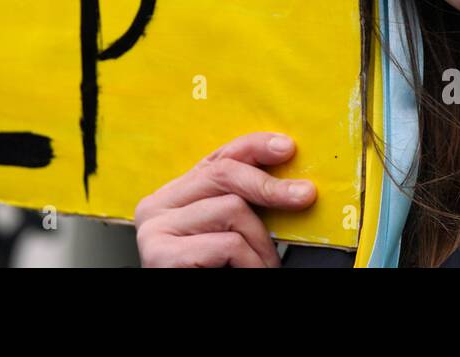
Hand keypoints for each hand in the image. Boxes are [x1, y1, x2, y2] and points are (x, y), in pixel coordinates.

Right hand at [133, 132, 317, 266]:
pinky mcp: (162, 255)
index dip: (253, 147)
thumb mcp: (229, 232)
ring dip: (261, 245)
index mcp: (173, 196)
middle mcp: (156, 206)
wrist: (184, 312)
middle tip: (304, 196)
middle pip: (223, 173)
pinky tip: (246, 274)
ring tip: (264, 268)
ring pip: (232, 209)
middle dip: (269, 186)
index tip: (287, 147)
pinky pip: (228, 244)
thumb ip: (241, 202)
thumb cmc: (216, 271)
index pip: (216, 158)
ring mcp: (155, 230)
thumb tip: (288, 180)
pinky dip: (251, 263)